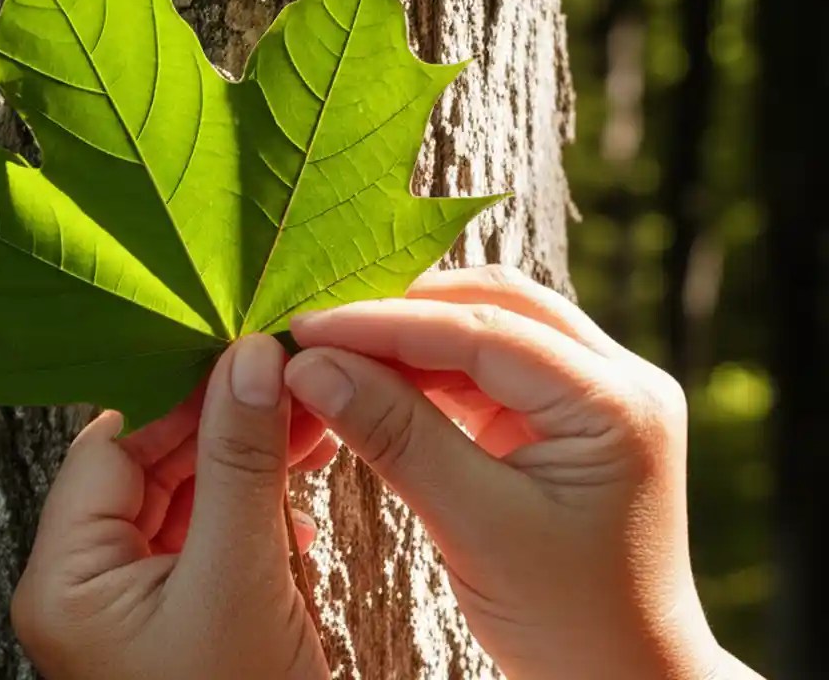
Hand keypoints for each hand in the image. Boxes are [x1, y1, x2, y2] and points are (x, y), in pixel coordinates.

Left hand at [11, 335, 331, 679]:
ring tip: (303, 425)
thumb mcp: (239, 579)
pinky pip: (202, 543)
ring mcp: (129, 607)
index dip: (177, 394)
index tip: (240, 352)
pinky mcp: (175, 619)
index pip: (109, 449)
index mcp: (65, 581)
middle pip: (146, 470)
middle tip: (284, 378)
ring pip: (180, 502)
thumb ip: (241, 465)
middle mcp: (84, 588)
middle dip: (218, 423)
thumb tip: (249, 361)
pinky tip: (294, 507)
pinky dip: (248, 515)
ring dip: (241, 464)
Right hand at [283, 265, 747, 679]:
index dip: (386, 323)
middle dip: (401, 312)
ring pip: (489, 328)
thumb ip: (395, 437)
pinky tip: (374, 382)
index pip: (485, 332)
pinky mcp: (563, 418)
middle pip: (495, 305)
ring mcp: (593, 396)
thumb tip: (312, 367)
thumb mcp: (475, 528)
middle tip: (317, 332)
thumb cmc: (565, 620)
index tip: (308, 330)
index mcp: (617, 403)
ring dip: (411, 336)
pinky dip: (426, 371)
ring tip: (334, 355)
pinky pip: (486, 369)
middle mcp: (618, 380)